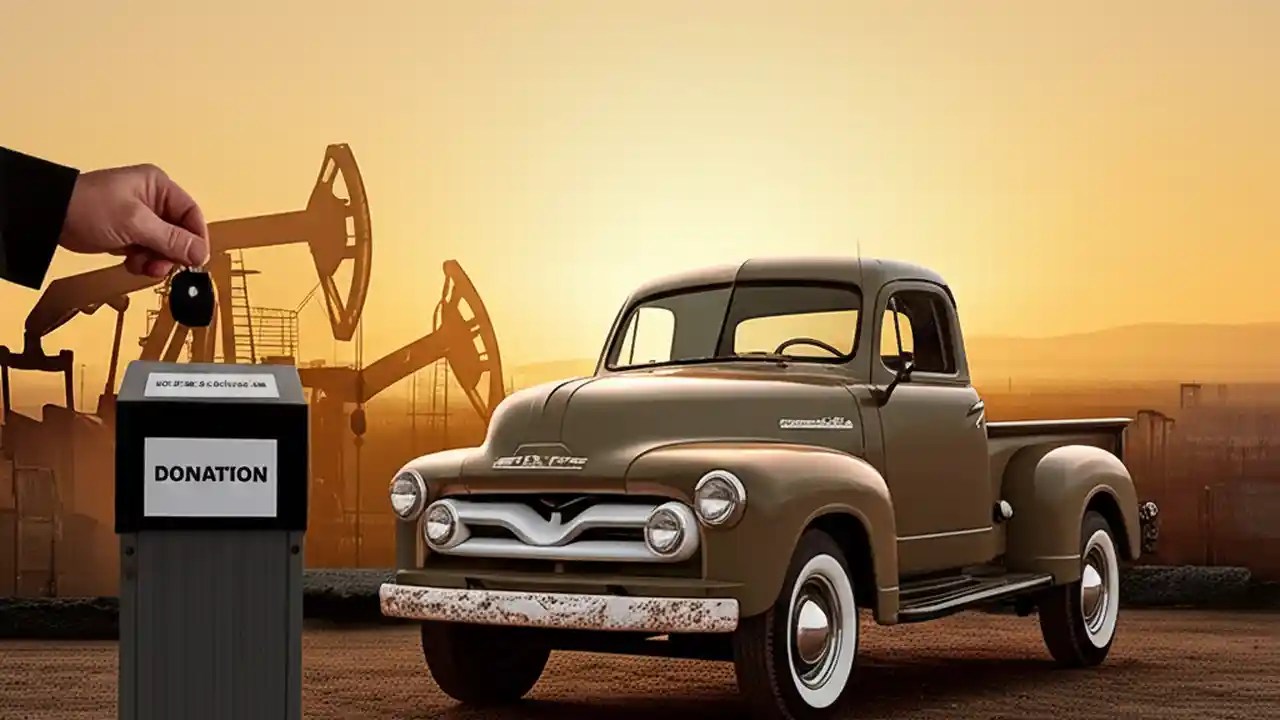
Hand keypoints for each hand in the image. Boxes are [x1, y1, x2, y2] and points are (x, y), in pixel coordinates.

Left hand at [58, 164, 209, 277]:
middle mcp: (154, 200)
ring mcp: (140, 218)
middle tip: (159, 267)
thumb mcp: (135, 224)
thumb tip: (201, 254)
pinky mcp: (128, 233)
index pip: (191, 214)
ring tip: (141, 266)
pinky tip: (131, 264)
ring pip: (164, 245)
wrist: (48, 217)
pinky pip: (147, 251)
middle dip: (171, 253)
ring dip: (156, 260)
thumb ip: (171, 239)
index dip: (196, 239)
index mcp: (159, 187)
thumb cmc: (91, 210)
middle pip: (179, 233)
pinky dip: (142, 261)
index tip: (195, 262)